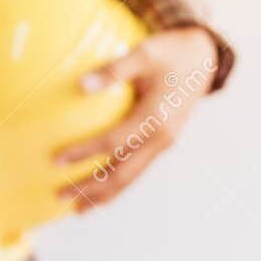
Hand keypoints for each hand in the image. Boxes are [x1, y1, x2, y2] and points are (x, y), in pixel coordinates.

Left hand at [54, 26, 218, 206]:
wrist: (203, 59)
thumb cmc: (170, 52)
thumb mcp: (145, 53)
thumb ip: (114, 70)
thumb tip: (80, 85)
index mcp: (156, 118)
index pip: (114, 142)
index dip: (85, 152)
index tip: (56, 160)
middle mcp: (162, 138)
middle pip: (122, 173)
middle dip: (92, 188)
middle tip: (61, 196)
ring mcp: (163, 144)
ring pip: (131, 178)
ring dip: (104, 195)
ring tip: (78, 209)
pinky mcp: (161, 144)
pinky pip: (136, 170)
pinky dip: (116, 184)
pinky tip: (99, 189)